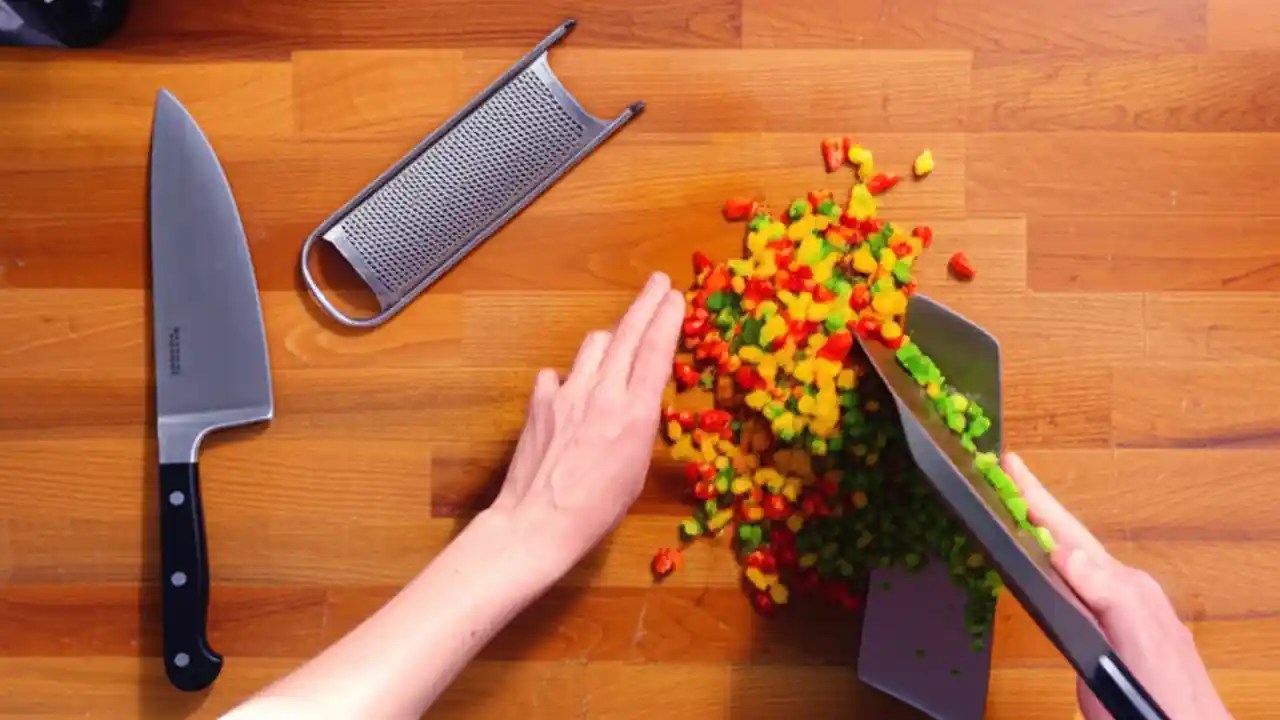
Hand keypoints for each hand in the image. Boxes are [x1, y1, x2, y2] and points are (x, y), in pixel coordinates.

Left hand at [487, 272, 684, 576]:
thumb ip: (638, 425)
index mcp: (634, 413)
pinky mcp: (539, 401)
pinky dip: (569, 377)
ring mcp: (566, 393)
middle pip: (626, 334)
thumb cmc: (597, 509)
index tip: (676, 296)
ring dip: (609, 339)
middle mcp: (602, 393)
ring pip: (592, 345)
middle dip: (646, 304)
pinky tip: (571, 391)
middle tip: (659, 283)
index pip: (655, 352)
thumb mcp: (636, 468)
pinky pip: (558, 374)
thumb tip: (635, 399)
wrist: (538, 522)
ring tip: (618, 341)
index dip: (667, 319)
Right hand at [1004, 454, 1232, 719]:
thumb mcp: (1141, 640)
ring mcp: (1109, 618)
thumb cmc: (1169, 701)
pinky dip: (1045, 568)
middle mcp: (1117, 595)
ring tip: (1014, 508)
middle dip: (1037, 506)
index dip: (1038, 499)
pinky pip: (1067, 590)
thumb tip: (1064, 551)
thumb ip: (1111, 594)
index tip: (1011, 465)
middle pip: (1068, 540)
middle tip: (1005, 474)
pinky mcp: (1099, 642)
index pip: (1070, 533)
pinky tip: (1038, 565)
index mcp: (1124, 588)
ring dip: (1039, 533)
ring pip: (1067, 562)